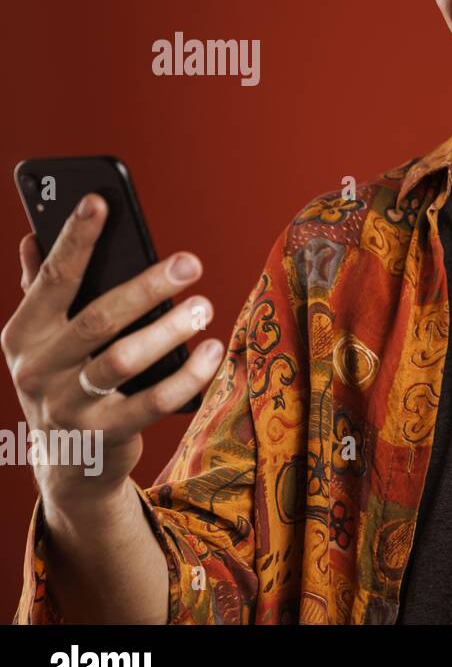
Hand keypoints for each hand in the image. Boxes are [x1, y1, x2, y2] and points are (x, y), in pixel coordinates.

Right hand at [1, 193, 223, 517]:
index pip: (52, 278)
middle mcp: (38, 369)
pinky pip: (153, 403)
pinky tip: (213, 352)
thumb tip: (33, 236)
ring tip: (204, 307)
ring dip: (169, 331)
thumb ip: (39, 290)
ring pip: (123, 360)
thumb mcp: (42, 341)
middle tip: (191, 263)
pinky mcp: (104, 435)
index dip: (75, 238)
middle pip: (98, 318)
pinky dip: (187, 376)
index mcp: (24, 335)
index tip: (100, 200)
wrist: (66, 466)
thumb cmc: (64, 383)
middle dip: (146, 286)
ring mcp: (69, 405)